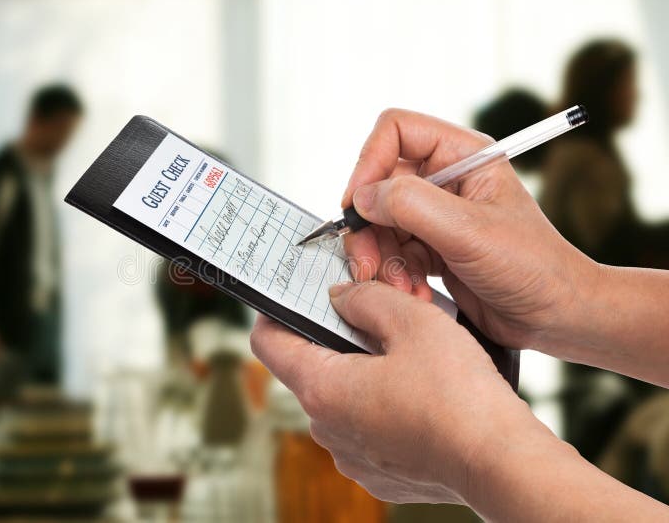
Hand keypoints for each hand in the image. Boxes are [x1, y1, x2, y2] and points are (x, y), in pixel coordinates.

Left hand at [250, 281, 545, 504]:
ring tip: (404, 356)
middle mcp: (327, 428)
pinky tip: (417, 393)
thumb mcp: (412, 320)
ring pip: (341, 397)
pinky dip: (381, 405)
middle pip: (309, 368)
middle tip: (369, 316)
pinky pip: (366, 427)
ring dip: (362, 372)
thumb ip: (367, 298)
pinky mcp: (378, 471)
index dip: (275, 312)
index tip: (292, 296)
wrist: (500, 462)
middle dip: (333, 338)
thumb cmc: (459, 395)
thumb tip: (342, 297)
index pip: (268, 342)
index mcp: (323, 388)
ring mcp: (351, 455)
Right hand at [341, 109, 599, 354]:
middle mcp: (444, 180)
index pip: (395, 132)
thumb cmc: (533, 267)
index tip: (358, 204)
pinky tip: (416, 295)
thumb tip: (362, 197)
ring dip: (381, 260)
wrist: (555, 316)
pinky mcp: (429, 249)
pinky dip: (394, 277)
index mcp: (463, 156)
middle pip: (377, 186)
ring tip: (401, 288)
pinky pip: (390, 254)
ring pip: (378, 225)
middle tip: (367, 263)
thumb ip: (411, 206)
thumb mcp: (469, 231)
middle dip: (368, 229)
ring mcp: (435, 216)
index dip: (369, 163)